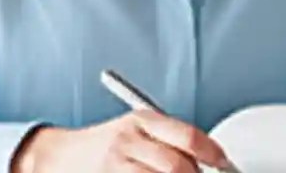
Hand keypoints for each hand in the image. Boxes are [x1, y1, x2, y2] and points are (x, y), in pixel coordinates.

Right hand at [11, 109, 235, 172]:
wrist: (60, 157)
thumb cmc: (108, 145)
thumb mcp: (136, 130)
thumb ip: (169, 139)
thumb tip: (211, 160)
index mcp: (140, 120)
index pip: (187, 135)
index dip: (212, 152)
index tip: (225, 163)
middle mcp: (128, 141)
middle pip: (176, 165)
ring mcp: (115, 165)